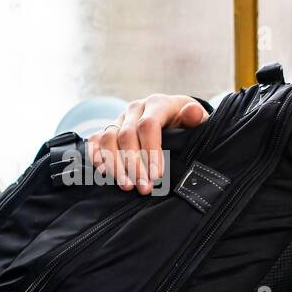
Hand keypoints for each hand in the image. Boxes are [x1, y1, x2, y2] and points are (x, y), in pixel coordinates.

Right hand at [86, 94, 208, 195]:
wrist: (172, 116)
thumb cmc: (186, 123)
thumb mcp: (195, 119)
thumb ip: (195, 117)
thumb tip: (193, 112)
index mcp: (157, 104)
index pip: (148, 125)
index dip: (151, 151)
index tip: (158, 175)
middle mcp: (135, 109)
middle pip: (127, 135)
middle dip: (134, 164)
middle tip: (144, 188)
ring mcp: (119, 119)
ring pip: (108, 139)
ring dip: (115, 165)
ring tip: (127, 186)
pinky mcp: (108, 129)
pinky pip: (95, 142)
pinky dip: (96, 157)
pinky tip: (104, 174)